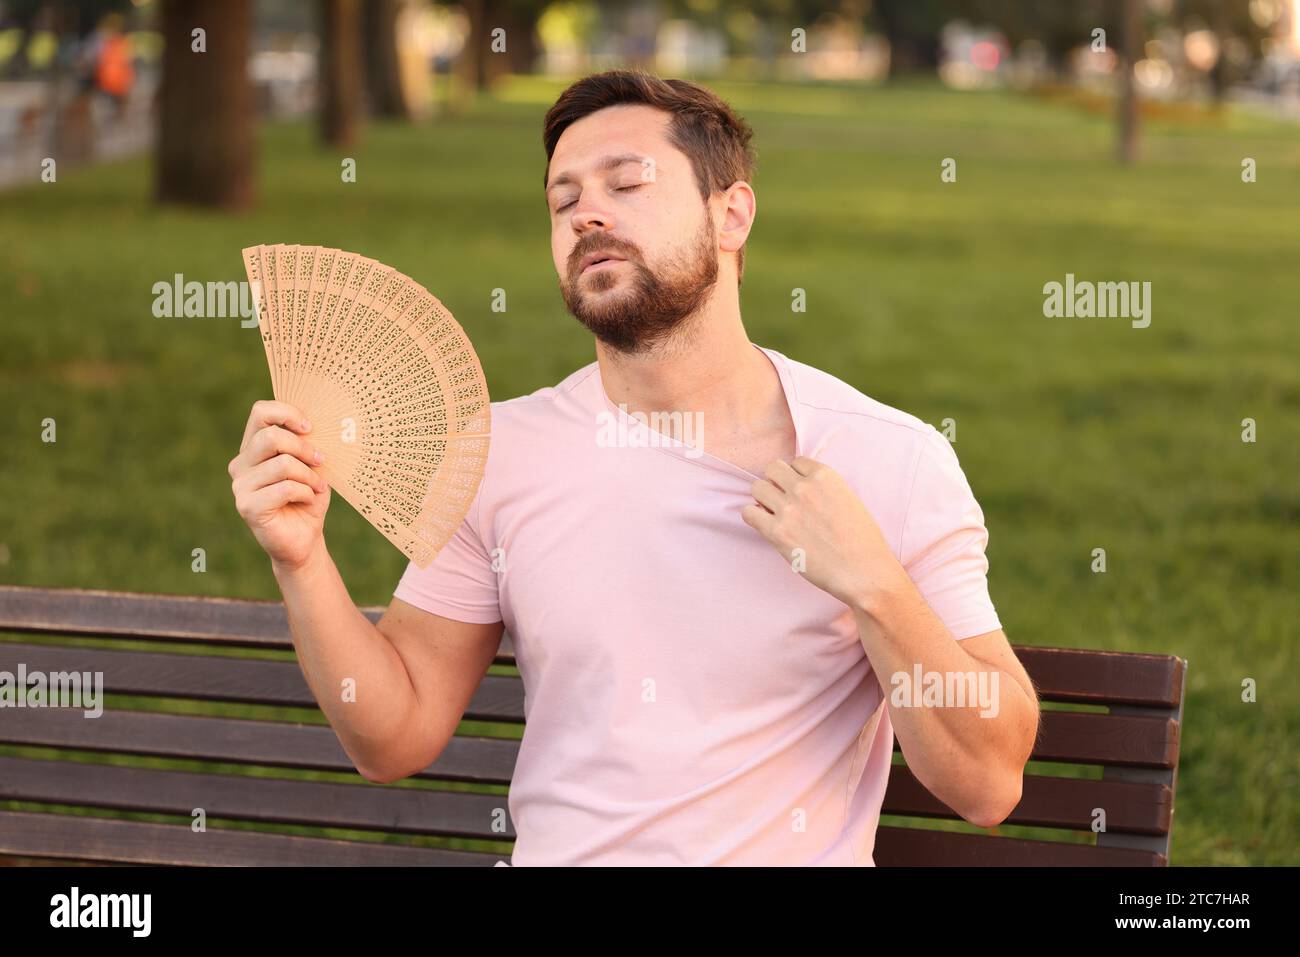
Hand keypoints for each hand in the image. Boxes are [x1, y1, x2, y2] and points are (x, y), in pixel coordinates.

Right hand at [228, 399, 330, 570]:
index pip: (261, 412)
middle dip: (304, 448)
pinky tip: (308, 501)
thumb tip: (315, 425)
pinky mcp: (246, 506)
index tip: (310, 427)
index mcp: (254, 447)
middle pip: (271, 436)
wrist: (304, 539)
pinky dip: (305, 493)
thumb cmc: (308, 498)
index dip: (287, 413)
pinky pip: (284, 488)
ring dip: (309, 476)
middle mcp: (241, 463)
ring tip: (317, 487)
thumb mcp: (312, 466)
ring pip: (282, 464)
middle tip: (321, 462)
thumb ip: (307, 444)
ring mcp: (240, 485)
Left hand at [742, 456, 906, 611]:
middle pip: (772, 469)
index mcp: (825, 476)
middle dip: (776, 482)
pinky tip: (766, 525)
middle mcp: (804, 488)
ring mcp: (789, 509)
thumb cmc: (862, 540)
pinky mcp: (777, 532)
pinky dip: (754, 517)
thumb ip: (824, 489)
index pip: (796, 462)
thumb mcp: (848, 499)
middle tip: (783, 499)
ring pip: (758, 487)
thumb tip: (803, 488)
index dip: (796, 477)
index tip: (799, 490)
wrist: (863, 572)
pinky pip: (749, 513)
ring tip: (773, 512)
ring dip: (763, 498)